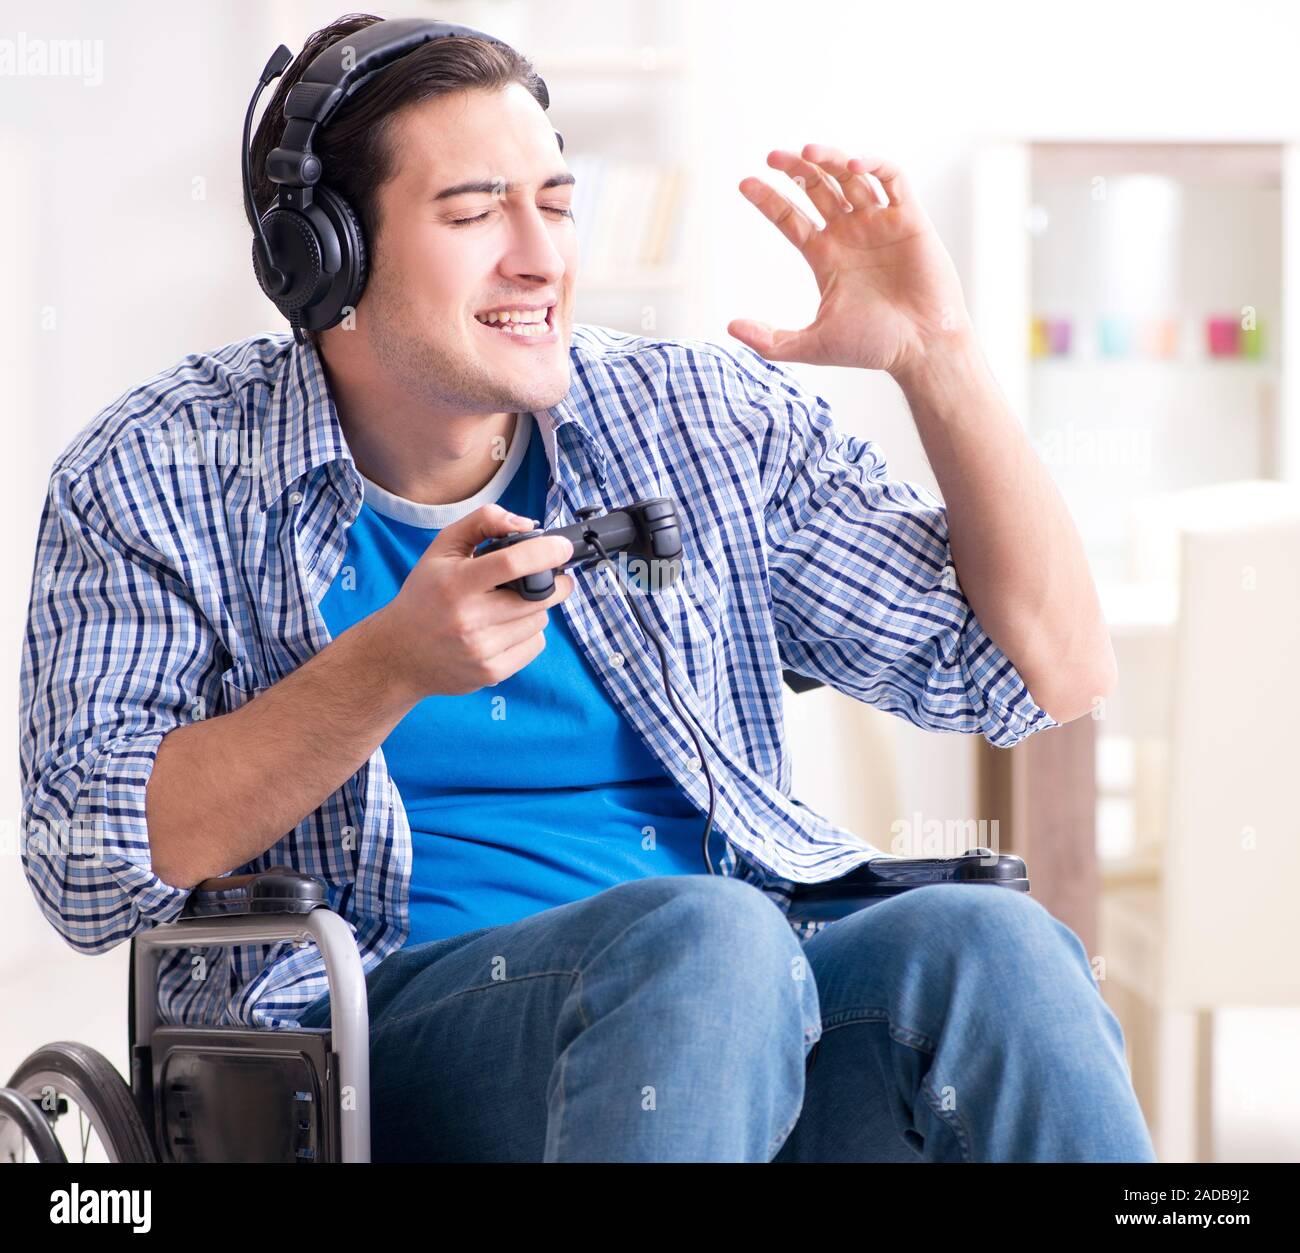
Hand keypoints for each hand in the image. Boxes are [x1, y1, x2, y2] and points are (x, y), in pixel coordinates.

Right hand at [375, 502, 575, 700]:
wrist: (399, 655)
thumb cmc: (426, 595)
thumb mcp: (443, 548)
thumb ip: (483, 522)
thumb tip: (527, 524)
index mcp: (456, 583)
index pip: (512, 563)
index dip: (546, 552)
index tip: (563, 547)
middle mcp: (469, 619)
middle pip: (538, 596)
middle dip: (553, 582)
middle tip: (551, 575)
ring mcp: (482, 650)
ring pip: (540, 621)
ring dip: (535, 609)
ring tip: (510, 605)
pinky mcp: (492, 673)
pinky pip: (535, 645)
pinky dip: (529, 633)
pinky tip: (506, 628)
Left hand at [728, 144, 974, 375]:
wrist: (920, 348)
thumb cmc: (872, 347)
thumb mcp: (811, 345)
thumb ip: (769, 341)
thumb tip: (729, 328)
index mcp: (825, 256)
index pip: (790, 218)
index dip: (768, 199)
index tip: (744, 184)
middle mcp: (850, 234)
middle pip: (818, 188)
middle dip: (796, 169)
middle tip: (773, 156)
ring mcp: (879, 224)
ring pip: (851, 177)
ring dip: (830, 160)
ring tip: (807, 151)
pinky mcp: (910, 219)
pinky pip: (894, 179)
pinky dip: (875, 165)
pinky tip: (853, 165)